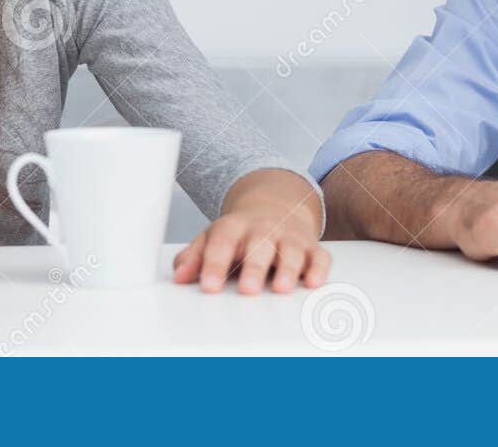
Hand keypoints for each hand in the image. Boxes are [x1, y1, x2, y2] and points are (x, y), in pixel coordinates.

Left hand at [172, 169, 329, 293]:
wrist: (276, 207)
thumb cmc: (240, 233)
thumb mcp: (213, 238)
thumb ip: (195, 257)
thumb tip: (178, 276)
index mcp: (234, 226)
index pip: (223, 241)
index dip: (214, 264)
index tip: (208, 286)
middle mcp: (264, 229)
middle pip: (259, 244)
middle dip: (254, 267)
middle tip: (247, 290)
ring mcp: (289, 237)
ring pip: (291, 250)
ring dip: (287, 269)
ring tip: (281, 288)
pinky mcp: (312, 247)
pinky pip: (319, 256)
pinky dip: (319, 269)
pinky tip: (313, 283)